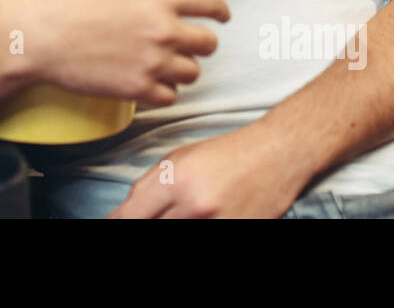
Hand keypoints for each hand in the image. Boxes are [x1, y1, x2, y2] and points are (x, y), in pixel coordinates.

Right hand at [9, 0, 228, 106]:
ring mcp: (151, 64)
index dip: (221, 11)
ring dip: (183, 66)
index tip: (221, 16)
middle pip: (208, 43)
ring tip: (168, 60)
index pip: (211, 5)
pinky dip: (165, 90)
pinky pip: (170, 97)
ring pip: (192, 73)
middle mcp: (163, 32)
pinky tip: (151, 79)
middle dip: (202, 40)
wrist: (35, 35)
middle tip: (189, 40)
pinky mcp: (136, 89)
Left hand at [108, 123, 312, 217]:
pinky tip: (202, 218)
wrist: (278, 154)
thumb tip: (126, 212)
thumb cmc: (229, 153)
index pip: (130, 215)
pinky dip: (195, 228)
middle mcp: (194, 205)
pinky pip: (205, 239)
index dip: (119, 221)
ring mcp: (218, 224)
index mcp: (175, 180)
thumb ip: (150, 185)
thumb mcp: (180, 157)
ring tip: (180, 214)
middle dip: (146, 224)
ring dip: (172, 225)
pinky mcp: (237, 231)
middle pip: (151, 229)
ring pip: (175, 236)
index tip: (116, 222)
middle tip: (155, 215)